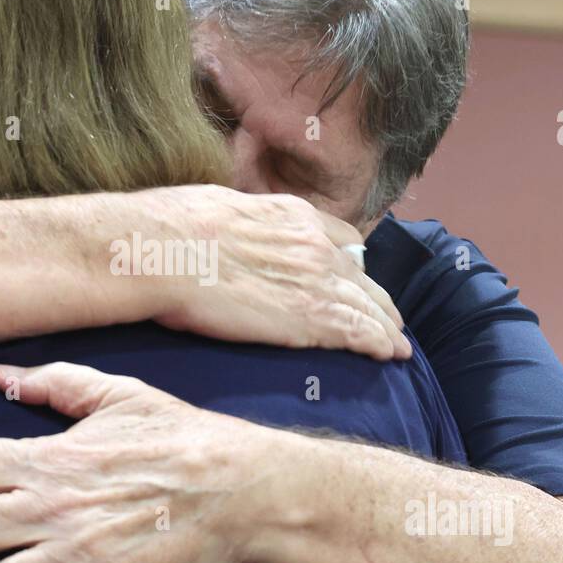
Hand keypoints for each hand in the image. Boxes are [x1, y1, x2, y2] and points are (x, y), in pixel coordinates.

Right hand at [146, 185, 409, 361]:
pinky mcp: (311, 317)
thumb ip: (238, 223)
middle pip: (360, 276)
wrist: (165, 251)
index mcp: (290, 215)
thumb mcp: (217, 208)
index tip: (353, 276)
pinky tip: (389, 354)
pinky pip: (359, 332)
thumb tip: (225, 233)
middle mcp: (313, 244)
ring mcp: (317, 280)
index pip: (339, 239)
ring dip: (386, 326)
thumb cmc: (170, 228)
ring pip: (367, 306)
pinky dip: (379, 343)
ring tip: (396, 343)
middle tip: (387, 317)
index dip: (350, 262)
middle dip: (376, 298)